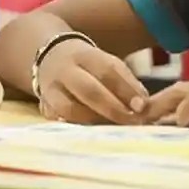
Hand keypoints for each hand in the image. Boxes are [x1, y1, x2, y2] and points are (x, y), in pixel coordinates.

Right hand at [34, 40, 148, 124]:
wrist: (50, 57)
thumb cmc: (88, 66)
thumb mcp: (106, 63)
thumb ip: (125, 82)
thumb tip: (145, 107)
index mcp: (84, 55)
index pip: (107, 70)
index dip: (126, 89)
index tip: (142, 106)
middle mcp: (64, 71)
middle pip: (88, 90)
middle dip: (113, 108)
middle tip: (131, 122)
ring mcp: (49, 89)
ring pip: (69, 109)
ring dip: (93, 121)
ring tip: (111, 129)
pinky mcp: (43, 107)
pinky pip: (58, 121)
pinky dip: (75, 128)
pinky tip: (91, 133)